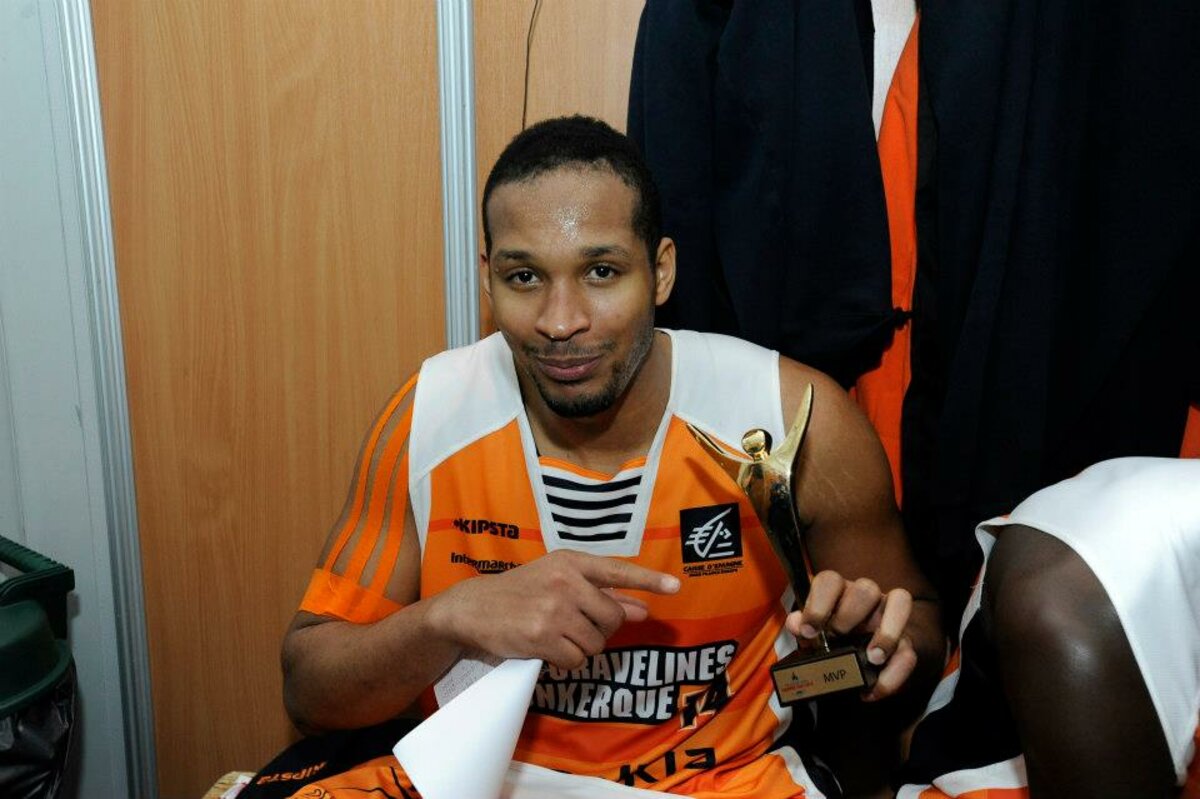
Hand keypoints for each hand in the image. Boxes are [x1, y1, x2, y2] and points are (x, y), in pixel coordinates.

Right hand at [430, 550, 679, 669]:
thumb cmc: (520, 592)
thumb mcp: (559, 583)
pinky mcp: (542, 636)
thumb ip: (602, 594)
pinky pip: (576, 659)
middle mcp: (565, 581)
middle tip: (574, 625)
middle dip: (601, 629)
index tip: (675, 587)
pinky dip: (566, 661)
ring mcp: (554, 609)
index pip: (617, 570)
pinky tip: (546, 648)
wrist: (473, 608)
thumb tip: (643, 609)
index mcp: (570, 562)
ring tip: (555, 634)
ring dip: (581, 647)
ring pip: (596, 642)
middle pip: (612, 617)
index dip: (648, 581)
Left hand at [784, 570, 915, 700]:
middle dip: (850, 614)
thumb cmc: (829, 640)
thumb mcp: (812, 636)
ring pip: (900, 600)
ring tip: (873, 658)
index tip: (808, 631)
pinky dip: (893, 674)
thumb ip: (802, 626)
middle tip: (837, 637)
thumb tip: (796, 624)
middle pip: (866, 588)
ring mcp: (888, 616)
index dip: (818, 603)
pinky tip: (873, 691)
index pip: (830, 581)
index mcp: (838, 592)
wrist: (858, 660)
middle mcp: (865, 598)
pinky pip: (909, 650)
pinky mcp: (905, 641)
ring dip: (887, 632)